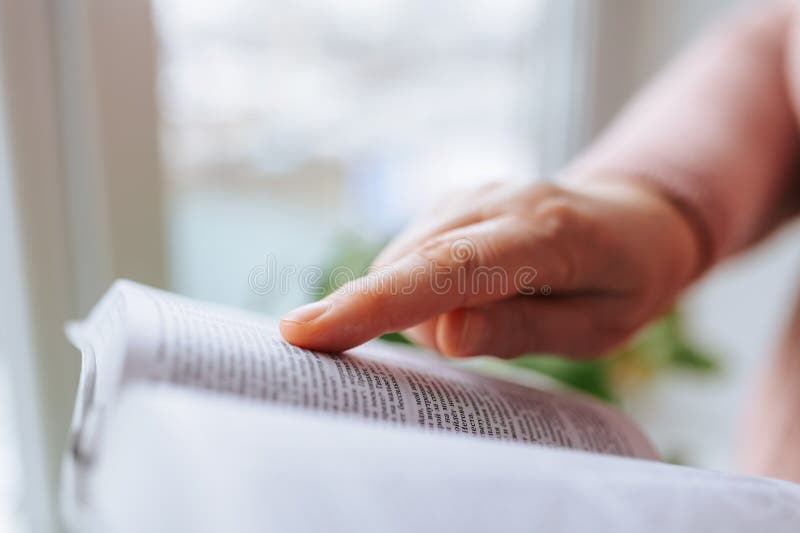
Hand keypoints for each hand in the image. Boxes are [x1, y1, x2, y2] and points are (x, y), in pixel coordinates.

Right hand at [280, 180, 699, 357]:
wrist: (637, 216)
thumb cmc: (625, 282)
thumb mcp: (597, 327)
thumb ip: (521, 328)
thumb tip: (441, 335)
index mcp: (549, 235)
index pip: (450, 269)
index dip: (377, 303)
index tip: (306, 333)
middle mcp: (501, 200)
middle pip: (409, 262)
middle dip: (383, 316)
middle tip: (439, 349)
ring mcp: (474, 193)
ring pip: (403, 258)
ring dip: (412, 305)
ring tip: (471, 322)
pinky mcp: (456, 200)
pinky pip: (410, 249)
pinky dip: (411, 284)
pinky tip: (451, 299)